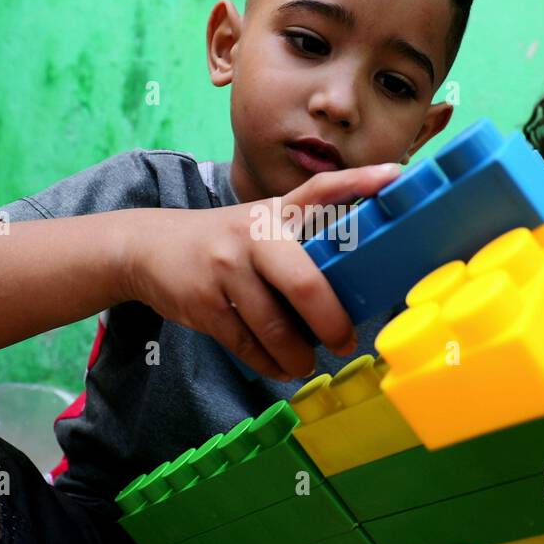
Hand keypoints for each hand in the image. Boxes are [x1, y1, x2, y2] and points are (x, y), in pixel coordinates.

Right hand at [125, 163, 401, 380]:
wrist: (146, 248)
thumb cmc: (223, 244)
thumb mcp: (259, 226)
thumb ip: (298, 240)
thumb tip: (353, 284)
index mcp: (276, 211)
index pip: (322, 190)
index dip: (359, 182)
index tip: (397, 177)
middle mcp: (254, 234)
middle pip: (304, 282)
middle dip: (331, 320)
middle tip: (346, 342)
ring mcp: (226, 268)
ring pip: (275, 326)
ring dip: (297, 354)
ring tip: (306, 363)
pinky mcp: (205, 302)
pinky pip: (248, 344)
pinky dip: (269, 362)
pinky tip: (279, 366)